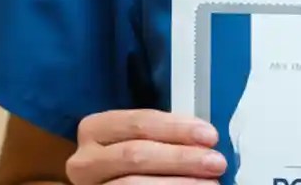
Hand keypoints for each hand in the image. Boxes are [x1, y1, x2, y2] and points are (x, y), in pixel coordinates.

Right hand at [66, 109, 227, 183]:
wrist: (116, 183)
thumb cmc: (132, 162)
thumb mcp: (138, 141)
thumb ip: (163, 138)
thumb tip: (205, 140)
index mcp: (95, 130)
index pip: (139, 122)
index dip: (177, 128)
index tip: (210, 135)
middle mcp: (84, 160)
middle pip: (135, 154)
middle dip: (180, 157)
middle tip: (216, 162)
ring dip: (179, 184)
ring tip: (211, 184)